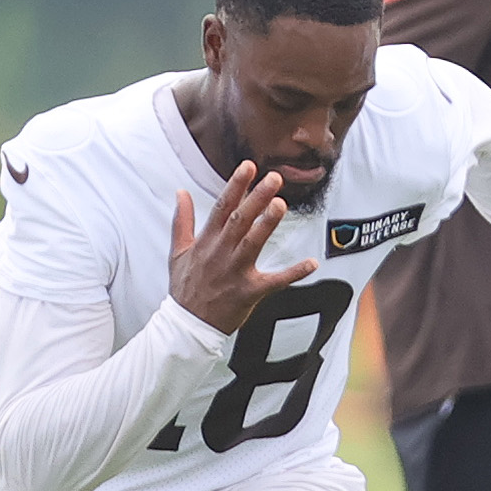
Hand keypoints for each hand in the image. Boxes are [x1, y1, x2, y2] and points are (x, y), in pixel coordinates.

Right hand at [168, 164, 316, 334]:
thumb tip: (181, 192)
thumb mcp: (177, 251)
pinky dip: (294, 273)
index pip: (222, 207)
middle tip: (274, 179)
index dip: (236, 185)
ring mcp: (235, 272)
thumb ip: (182, 220)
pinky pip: (275, 281)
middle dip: (256, 198)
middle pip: (240, 220)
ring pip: (253, 243)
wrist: (187, 324)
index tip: (249, 166)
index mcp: (206, 241)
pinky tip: (312, 263)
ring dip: (267, 224)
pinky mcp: (249, 292)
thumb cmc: (185, 286)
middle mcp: (220, 253)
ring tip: (281, 204)